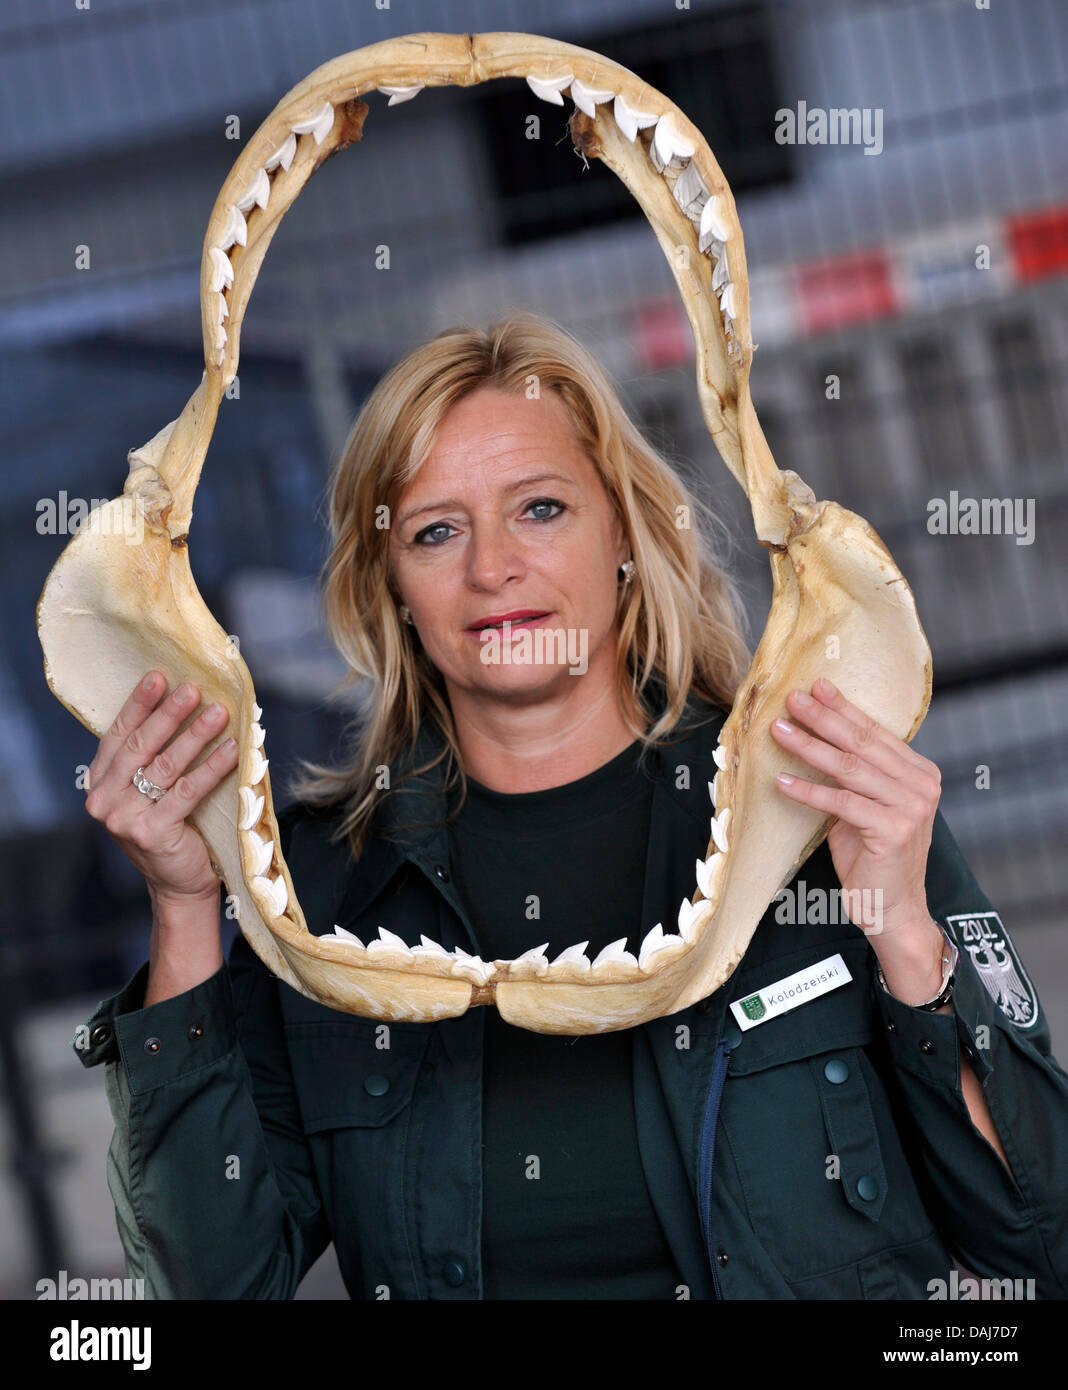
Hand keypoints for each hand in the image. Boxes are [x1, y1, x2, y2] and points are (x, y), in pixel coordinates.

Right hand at [84, 670, 239, 904]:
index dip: (139, 704)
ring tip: (219, 713)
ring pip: (166, 766)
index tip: (158, 676)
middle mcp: (104, 800)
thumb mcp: (149, 791)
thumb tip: (184, 704)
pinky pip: (188, 791)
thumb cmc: (171, 828)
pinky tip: (231, 749)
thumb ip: (152, 758)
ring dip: (195, 735)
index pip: (119, 735)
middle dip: (169, 714)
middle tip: (192, 689)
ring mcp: (125, 819)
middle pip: (140, 746)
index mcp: (99, 782)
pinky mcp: (152, 833)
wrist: (178, 883)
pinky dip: (212, 767)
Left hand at [769, 677, 940, 938]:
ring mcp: (911, 807)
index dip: (844, 708)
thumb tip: (816, 735)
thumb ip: (854, 774)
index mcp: (919, 772)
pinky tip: (782, 781)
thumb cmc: (872, 855)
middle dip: (823, 717)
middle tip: (792, 699)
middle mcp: (922, 785)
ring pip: (850, 768)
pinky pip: (842, 803)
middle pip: (862, 743)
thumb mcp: (864, 805)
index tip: (817, 686)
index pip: (875, 732)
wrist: (893, 907)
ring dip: (810, 747)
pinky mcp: (893, 830)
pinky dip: (809, 791)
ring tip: (779, 731)